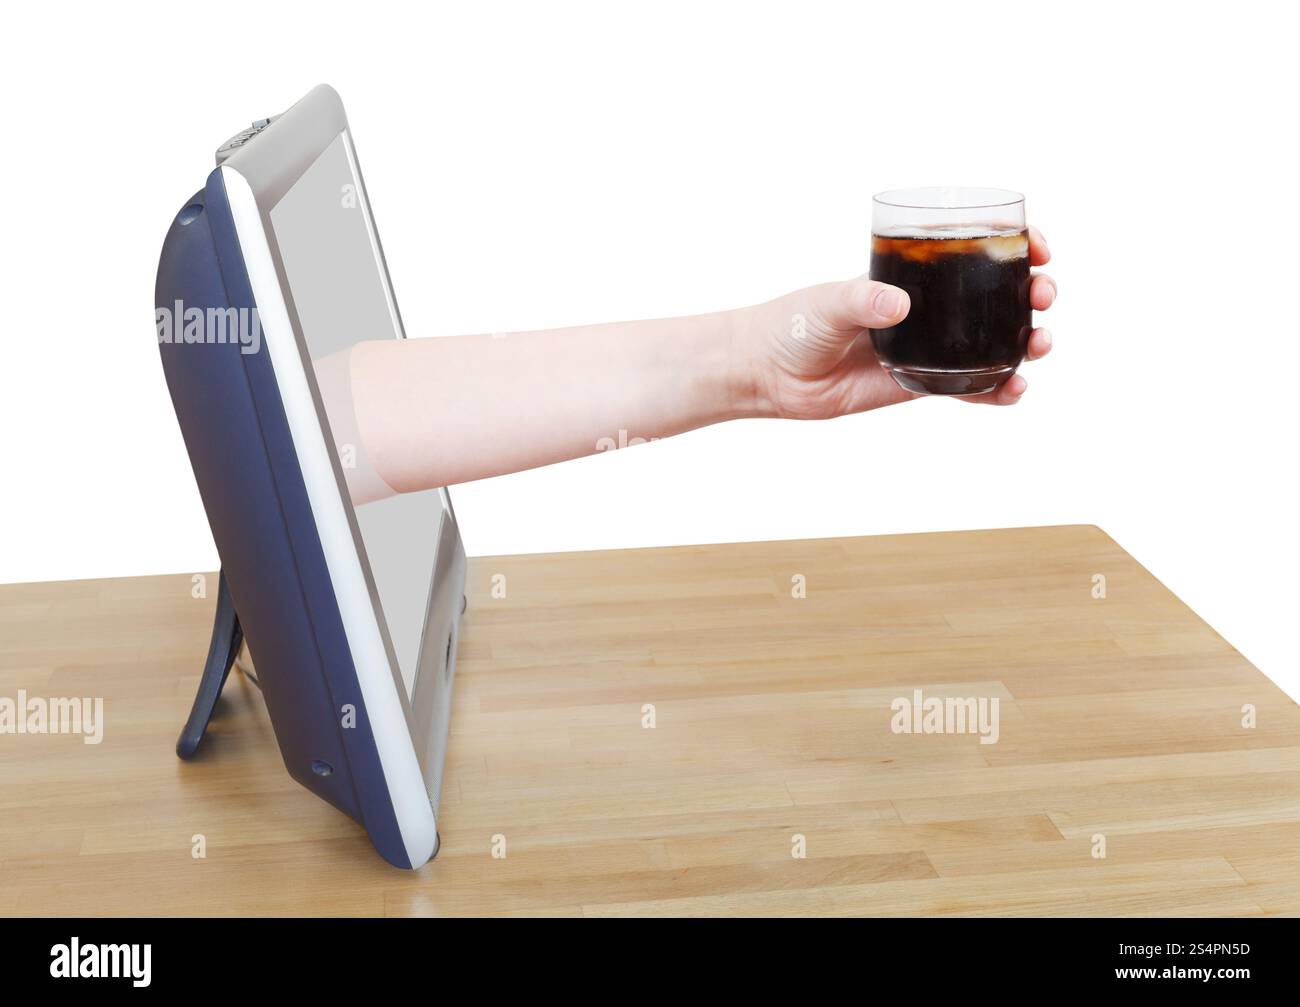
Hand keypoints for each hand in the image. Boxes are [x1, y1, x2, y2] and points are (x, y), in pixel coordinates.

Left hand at [737, 227, 1055, 417]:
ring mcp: (928, 346)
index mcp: (912, 274)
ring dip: (1026, 342)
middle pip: (998, 295)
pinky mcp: (919, 385)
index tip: (1037, 246)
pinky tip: (1014, 391)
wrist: (770, 374)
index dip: (1015, 244)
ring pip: (993, 342)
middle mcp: (928, 307)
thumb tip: (899, 304)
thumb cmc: (793, 325)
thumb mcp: (827, 304)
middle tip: (1043, 295)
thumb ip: (861, 301)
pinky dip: (996, 390)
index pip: (974, 250)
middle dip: (1032, 292)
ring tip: (1040, 346)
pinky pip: (968, 387)